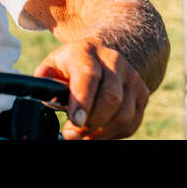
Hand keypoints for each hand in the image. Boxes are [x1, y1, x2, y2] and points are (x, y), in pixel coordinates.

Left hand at [33, 39, 148, 138]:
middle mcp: (113, 61)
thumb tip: (43, 95)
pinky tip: (99, 132)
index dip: (82, 101)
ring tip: (84, 136)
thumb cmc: (73, 63)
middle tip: (72, 134)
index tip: (75, 121)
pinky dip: (115, 133)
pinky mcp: (143, 93)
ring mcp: (131, 77)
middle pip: (110, 98)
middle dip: (91, 123)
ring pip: (124, 114)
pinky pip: (133, 121)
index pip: (88, 76)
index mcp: (87, 51)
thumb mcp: (54, 63)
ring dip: (103, 132)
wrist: (103, 52)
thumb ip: (45, 78)